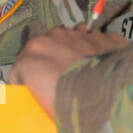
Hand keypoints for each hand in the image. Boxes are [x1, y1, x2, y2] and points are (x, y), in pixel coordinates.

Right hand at [11, 26, 128, 118]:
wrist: (106, 94)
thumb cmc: (65, 99)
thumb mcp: (40, 95)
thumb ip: (37, 81)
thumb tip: (45, 82)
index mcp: (34, 50)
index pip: (25, 62)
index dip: (30, 76)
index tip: (39, 87)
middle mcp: (56, 35)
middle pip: (50, 46)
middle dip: (54, 58)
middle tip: (63, 78)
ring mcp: (83, 33)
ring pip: (74, 37)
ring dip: (75, 49)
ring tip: (84, 69)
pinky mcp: (106, 36)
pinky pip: (97, 40)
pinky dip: (98, 49)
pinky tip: (102, 63)